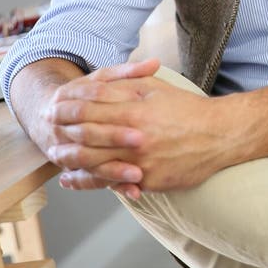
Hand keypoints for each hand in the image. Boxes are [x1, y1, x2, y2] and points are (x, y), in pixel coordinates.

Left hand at [47, 68, 232, 194]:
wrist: (219, 136)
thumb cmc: (187, 110)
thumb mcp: (157, 89)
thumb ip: (127, 86)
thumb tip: (98, 84)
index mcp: (136, 109)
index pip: (91, 105)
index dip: (69, 104)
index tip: (55, 103)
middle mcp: (135, 137)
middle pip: (87, 134)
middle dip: (63, 129)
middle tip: (48, 125)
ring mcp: (140, 161)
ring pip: (94, 162)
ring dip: (70, 158)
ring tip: (55, 154)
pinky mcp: (148, 181)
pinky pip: (112, 183)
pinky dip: (89, 182)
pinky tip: (74, 180)